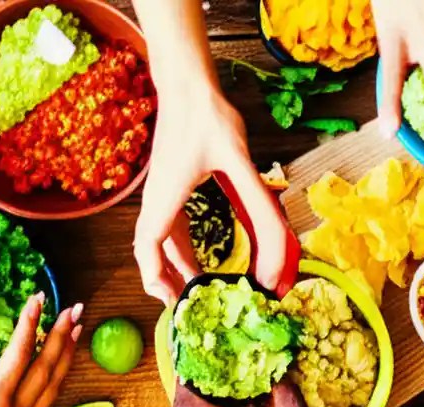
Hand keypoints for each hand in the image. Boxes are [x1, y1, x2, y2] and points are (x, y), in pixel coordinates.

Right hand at [0, 294, 81, 406]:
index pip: (21, 351)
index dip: (32, 322)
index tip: (39, 298)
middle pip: (48, 367)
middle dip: (63, 335)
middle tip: (75, 309)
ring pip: (54, 388)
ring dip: (67, 358)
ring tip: (75, 332)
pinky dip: (58, 386)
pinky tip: (60, 374)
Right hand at [136, 88, 296, 304]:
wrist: (188, 83)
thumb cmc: (208, 117)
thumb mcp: (241, 164)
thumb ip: (261, 211)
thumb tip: (276, 262)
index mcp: (164, 199)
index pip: (148, 250)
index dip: (156, 280)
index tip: (175, 303)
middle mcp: (156, 200)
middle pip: (151, 251)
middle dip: (167, 281)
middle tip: (191, 305)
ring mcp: (161, 192)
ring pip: (159, 239)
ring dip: (174, 265)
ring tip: (196, 286)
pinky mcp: (170, 184)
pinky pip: (170, 225)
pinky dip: (179, 247)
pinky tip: (197, 254)